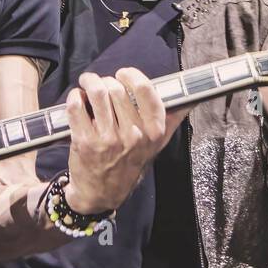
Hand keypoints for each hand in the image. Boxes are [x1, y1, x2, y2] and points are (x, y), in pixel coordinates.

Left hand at [63, 68, 187, 213]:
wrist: (102, 193)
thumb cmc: (130, 164)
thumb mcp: (156, 145)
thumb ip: (172, 119)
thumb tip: (193, 97)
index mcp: (153, 132)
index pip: (146, 91)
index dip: (132, 75)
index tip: (124, 74)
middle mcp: (132, 135)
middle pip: (116, 89)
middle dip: (107, 80)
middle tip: (103, 84)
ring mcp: (107, 139)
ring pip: (97, 93)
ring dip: (90, 82)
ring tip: (88, 83)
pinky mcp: (84, 141)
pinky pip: (77, 106)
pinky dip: (75, 96)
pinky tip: (78, 98)